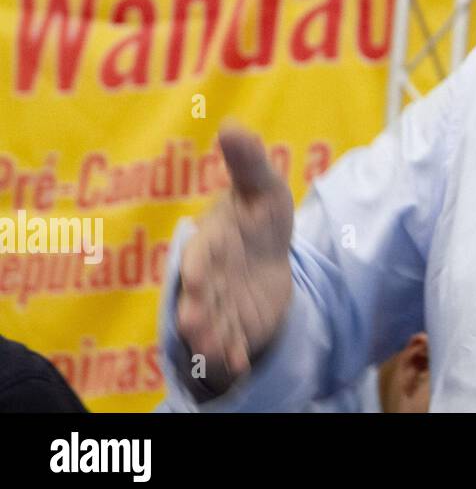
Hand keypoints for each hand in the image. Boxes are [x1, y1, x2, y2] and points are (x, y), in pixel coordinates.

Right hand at [176, 122, 293, 391]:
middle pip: (200, 296)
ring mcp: (219, 306)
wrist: (269, 255)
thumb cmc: (259, 215)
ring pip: (211, 325)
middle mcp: (208, 278)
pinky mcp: (235, 328)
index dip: (198, 265)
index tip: (195, 275)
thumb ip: (248, 162)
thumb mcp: (263, 187)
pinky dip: (232, 356)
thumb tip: (231, 123)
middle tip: (194, 324)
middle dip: (196, 310)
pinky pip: (232, 344)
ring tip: (215, 352)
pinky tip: (238, 365)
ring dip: (211, 339)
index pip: (202, 254)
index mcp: (211, 241)